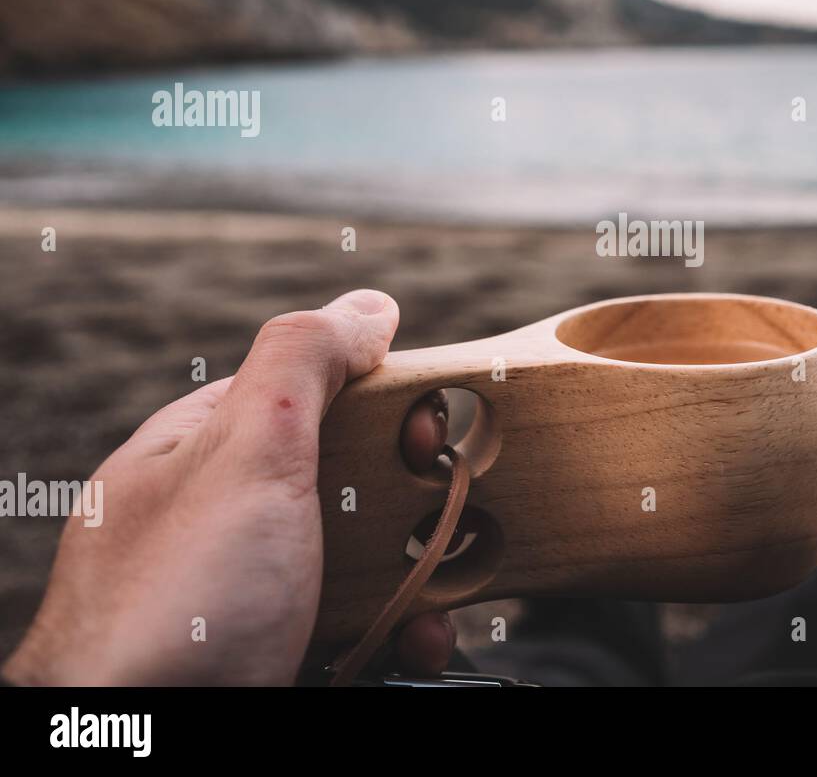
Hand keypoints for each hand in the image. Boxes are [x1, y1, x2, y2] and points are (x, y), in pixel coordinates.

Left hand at [2, 290, 455, 685]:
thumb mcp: (246, 451)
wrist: (145, 753)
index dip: (381, 400)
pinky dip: (409, 632)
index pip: (311, 393)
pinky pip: (368, 631)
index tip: (425, 429)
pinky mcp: (289, 659)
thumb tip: (368, 308)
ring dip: (428, 571)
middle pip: (354, 478)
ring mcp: (257, 597)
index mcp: (205, 453)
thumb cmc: (177, 607)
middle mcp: (229, 523)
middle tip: (445, 510)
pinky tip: (418, 641)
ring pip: (370, 560)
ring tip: (445, 587)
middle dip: (417, 494)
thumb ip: (304, 363)